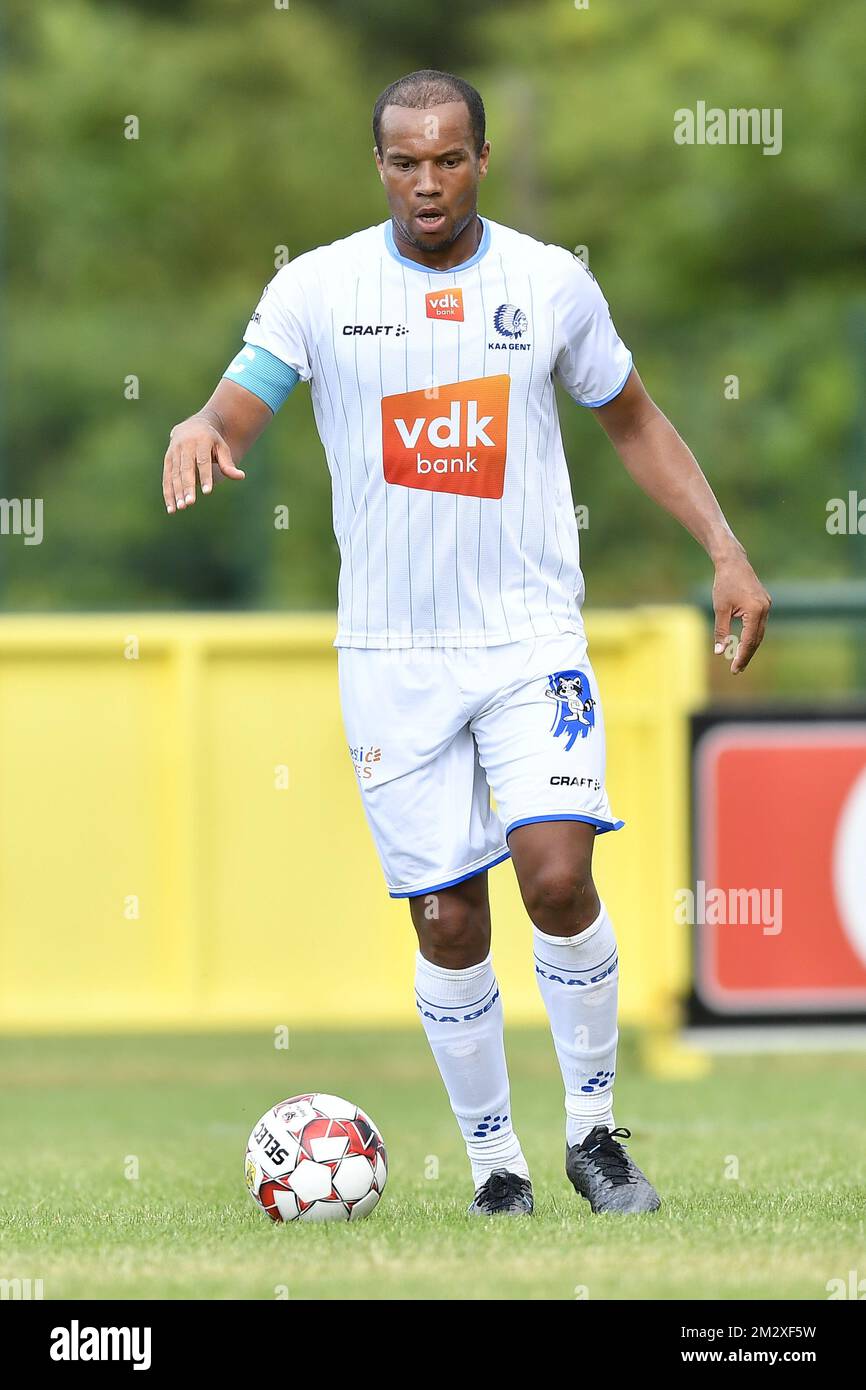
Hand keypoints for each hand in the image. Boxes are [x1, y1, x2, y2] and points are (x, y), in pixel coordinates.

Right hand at [162, 416, 244, 513]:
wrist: (191, 426)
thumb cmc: (212, 441)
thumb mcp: (222, 447)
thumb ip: (228, 463)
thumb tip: (241, 476)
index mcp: (201, 441)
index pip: (203, 461)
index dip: (205, 476)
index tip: (207, 492)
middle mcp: (185, 445)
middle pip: (186, 469)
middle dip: (187, 487)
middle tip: (190, 503)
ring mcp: (174, 452)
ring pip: (174, 474)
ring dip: (176, 492)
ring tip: (180, 508)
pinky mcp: (167, 459)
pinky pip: (166, 477)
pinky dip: (168, 492)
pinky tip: (171, 507)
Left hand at [712, 549, 771, 673]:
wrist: (733, 563)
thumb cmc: (724, 584)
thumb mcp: (720, 609)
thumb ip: (721, 631)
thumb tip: (720, 651)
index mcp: (755, 611)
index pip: (749, 641)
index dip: (742, 656)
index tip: (734, 669)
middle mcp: (765, 609)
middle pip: (757, 639)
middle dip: (747, 655)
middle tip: (737, 670)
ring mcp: (767, 606)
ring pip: (760, 633)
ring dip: (750, 647)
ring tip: (740, 660)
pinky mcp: (764, 603)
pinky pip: (759, 624)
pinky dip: (752, 635)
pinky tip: (744, 644)